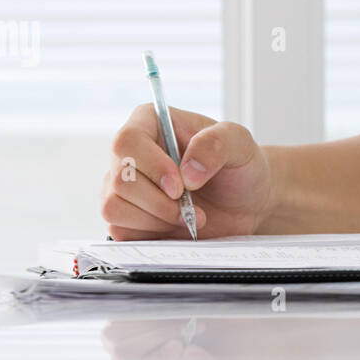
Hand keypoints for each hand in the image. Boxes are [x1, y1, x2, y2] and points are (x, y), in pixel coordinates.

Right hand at [100, 105, 271, 238]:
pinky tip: (176, 228)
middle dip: (160, 203)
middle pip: (119, 181)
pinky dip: (152, 235)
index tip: (180, 186)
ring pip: (114, 208)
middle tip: (194, 210)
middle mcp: (130, 154)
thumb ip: (216, 144)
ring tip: (188, 218)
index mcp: (149, 123)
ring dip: (156, 220)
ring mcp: (124, 188)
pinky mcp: (127, 219)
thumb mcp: (240, 143)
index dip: (151, 167)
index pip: (127, 142)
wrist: (245, 203)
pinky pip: (120, 232)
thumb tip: (187, 171)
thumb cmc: (239, 166)